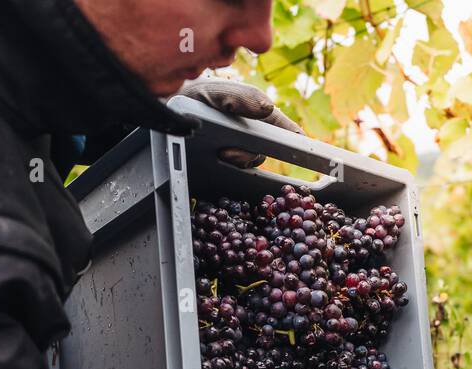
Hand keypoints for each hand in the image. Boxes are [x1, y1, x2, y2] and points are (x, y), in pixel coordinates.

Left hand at [176, 78, 302, 166]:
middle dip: (249, 153)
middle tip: (227, 151)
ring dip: (237, 160)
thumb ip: (240, 98)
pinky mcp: (223, 164)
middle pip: (265, 150)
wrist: (165, 111)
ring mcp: (237, 148)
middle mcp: (250, 132)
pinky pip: (236, 173)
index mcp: (256, 112)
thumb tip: (268, 109)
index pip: (284, 129)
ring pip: (250, 162)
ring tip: (218, 152)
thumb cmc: (193, 96)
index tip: (306, 151)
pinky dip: (228, 169)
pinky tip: (215, 160)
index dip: (297, 141)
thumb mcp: (215, 92)